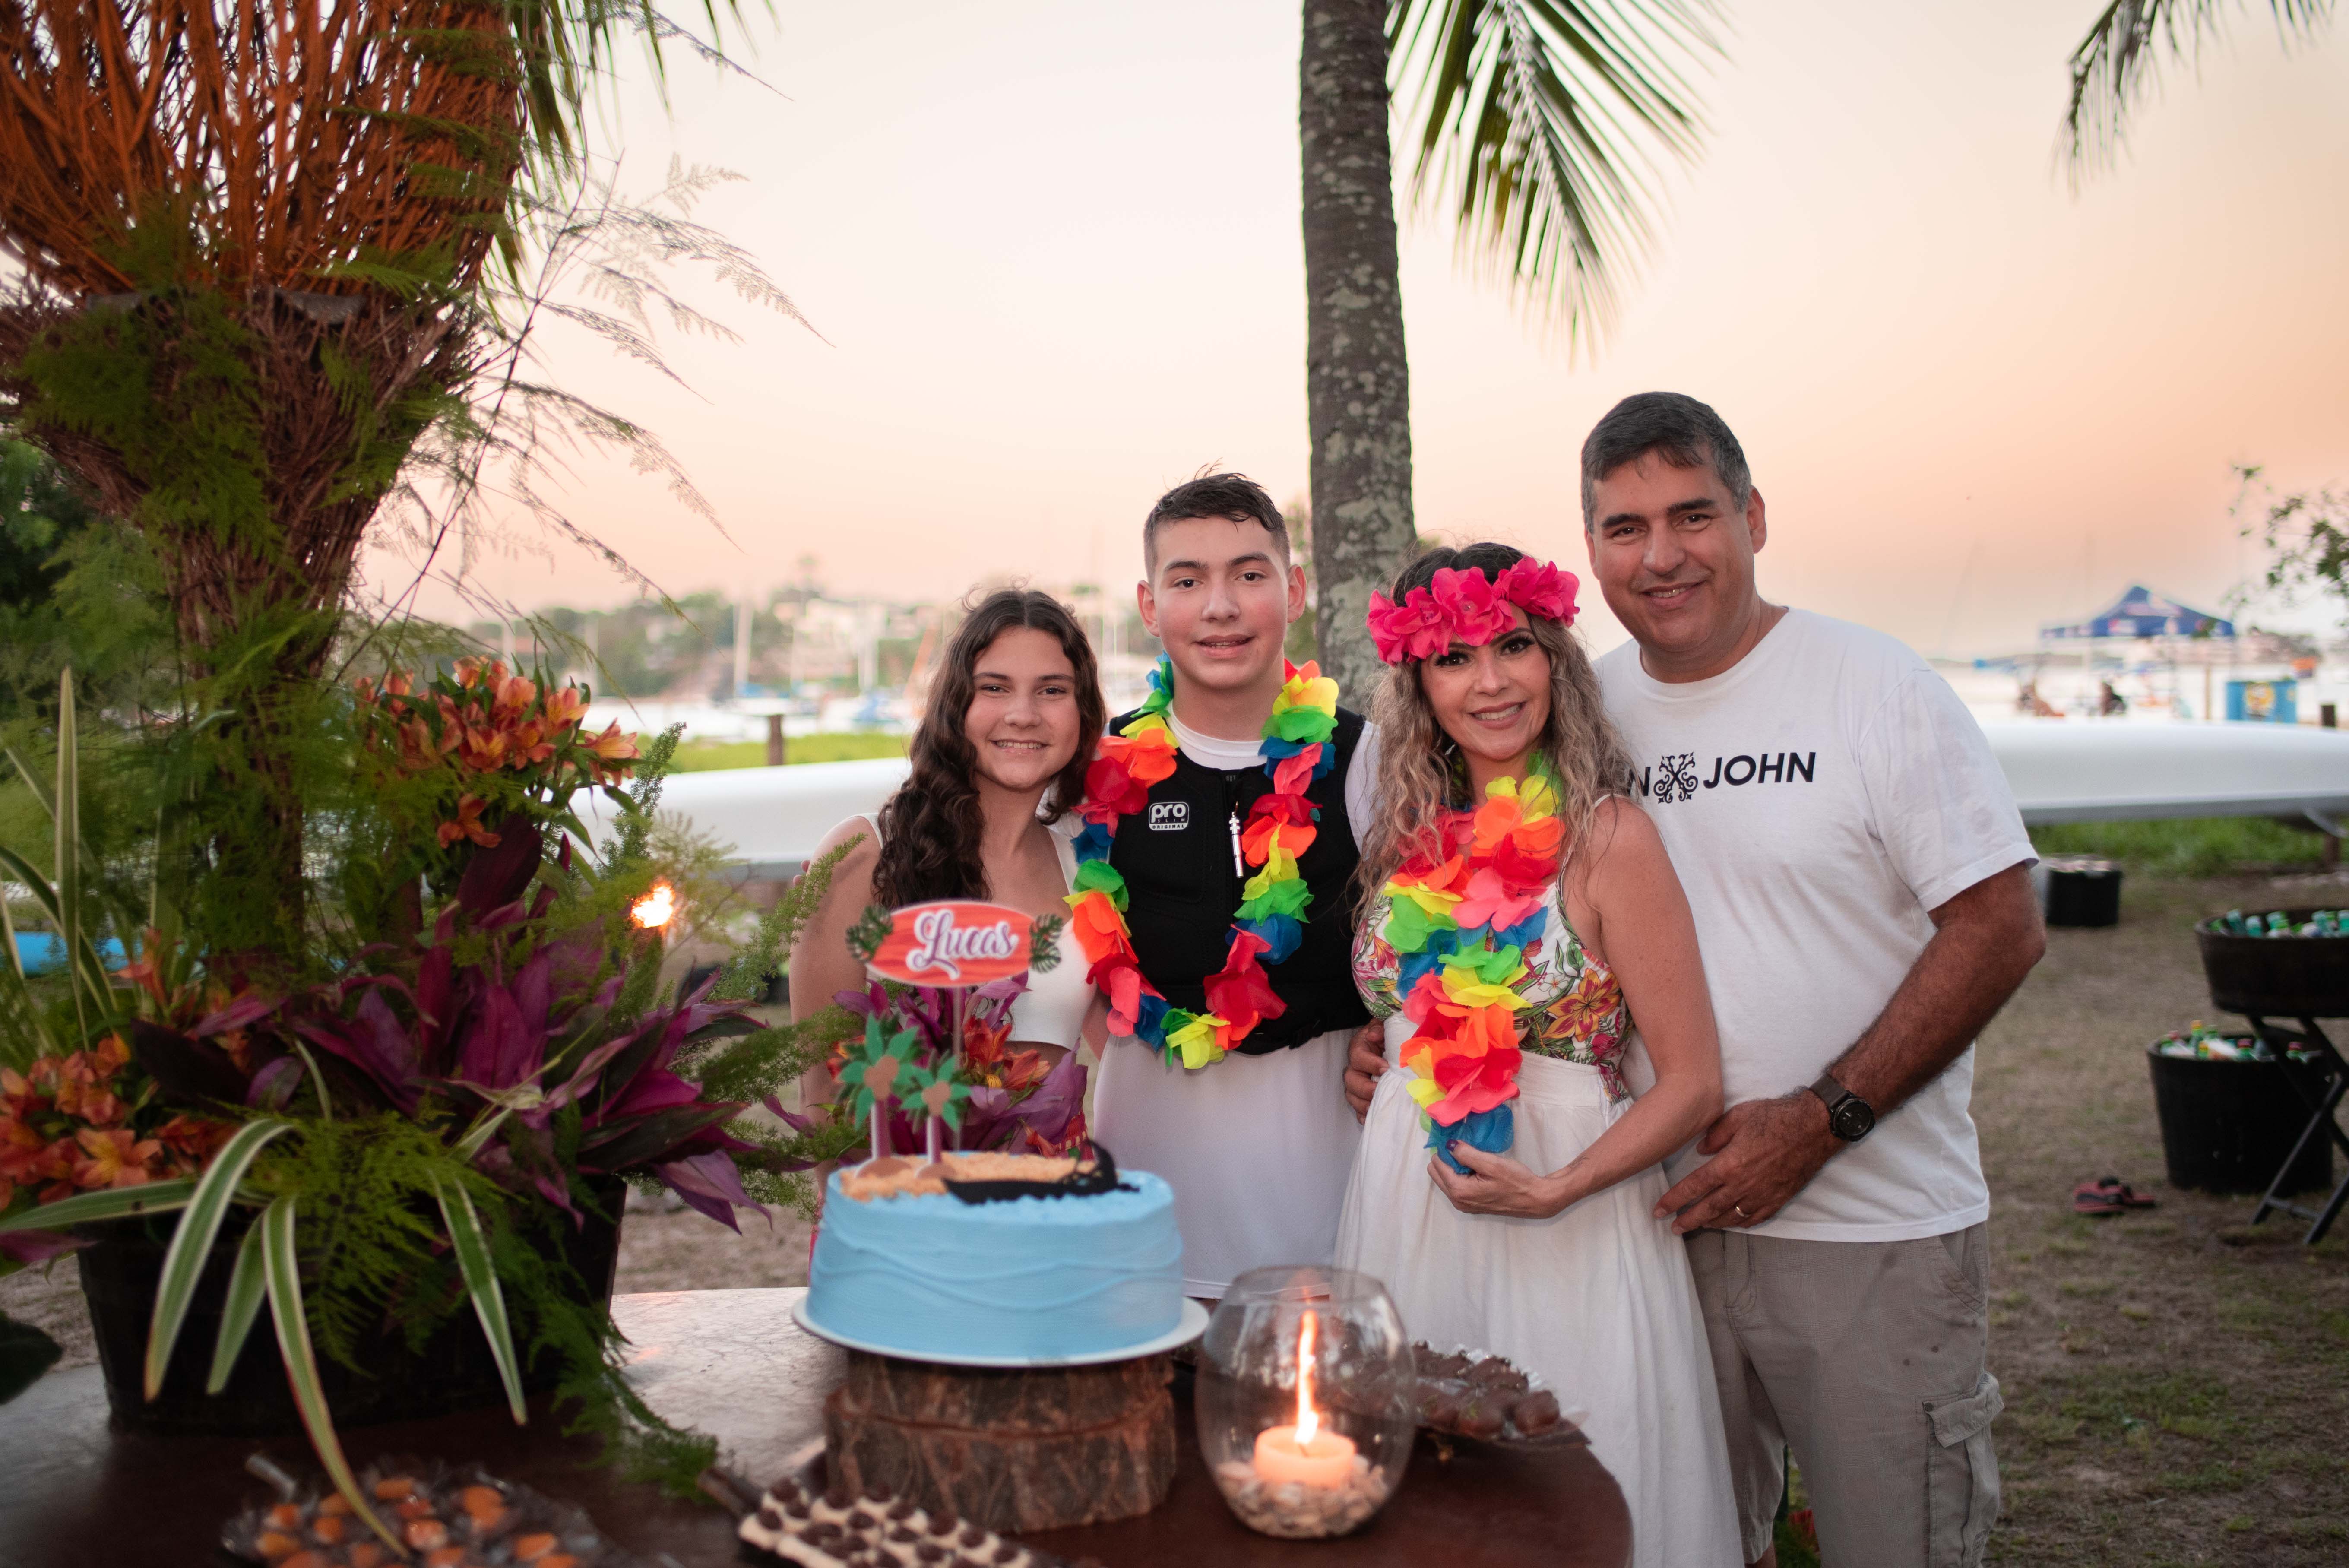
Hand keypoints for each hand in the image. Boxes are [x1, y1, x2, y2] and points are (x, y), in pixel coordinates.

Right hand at [1343, 1022, 1386, 1121]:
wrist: (1389, 1045)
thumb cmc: (1387, 1036)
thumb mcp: (1383, 1026)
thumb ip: (1379, 1027)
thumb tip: (1374, 1035)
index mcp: (1359, 1049)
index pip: (1358, 1057)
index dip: (1370, 1064)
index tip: (1385, 1068)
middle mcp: (1355, 1068)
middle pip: (1351, 1080)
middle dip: (1364, 1088)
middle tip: (1379, 1091)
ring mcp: (1357, 1084)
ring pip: (1352, 1096)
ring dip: (1363, 1104)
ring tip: (1376, 1107)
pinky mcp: (1363, 1096)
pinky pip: (1358, 1109)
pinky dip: (1363, 1116)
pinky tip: (1371, 1119)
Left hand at [1428, 1142, 1563, 1218]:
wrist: (1535, 1199)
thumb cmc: (1516, 1181)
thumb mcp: (1491, 1163)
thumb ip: (1466, 1153)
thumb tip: (1448, 1145)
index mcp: (1458, 1190)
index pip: (1436, 1164)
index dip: (1446, 1150)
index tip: (1460, 1142)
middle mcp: (1456, 1200)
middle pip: (1436, 1173)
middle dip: (1447, 1159)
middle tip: (1466, 1150)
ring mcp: (1463, 1204)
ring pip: (1445, 1179)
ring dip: (1454, 1167)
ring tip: (1474, 1159)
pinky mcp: (1471, 1204)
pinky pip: (1456, 1186)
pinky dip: (1461, 1175)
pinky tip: (1477, 1169)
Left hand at [1654, 1092, 1837, 1233]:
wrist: (1814, 1127)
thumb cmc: (1776, 1117)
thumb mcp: (1737, 1116)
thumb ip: (1715, 1134)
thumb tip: (1700, 1150)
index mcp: (1729, 1164)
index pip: (1694, 1187)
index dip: (1674, 1200)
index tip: (1659, 1210)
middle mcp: (1743, 1185)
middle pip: (1709, 1209)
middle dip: (1688, 1220)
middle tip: (1672, 1228)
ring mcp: (1762, 1195)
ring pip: (1730, 1217)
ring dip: (1711, 1224)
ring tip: (1696, 1227)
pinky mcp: (1779, 1198)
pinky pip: (1754, 1218)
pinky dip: (1739, 1223)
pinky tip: (1730, 1223)